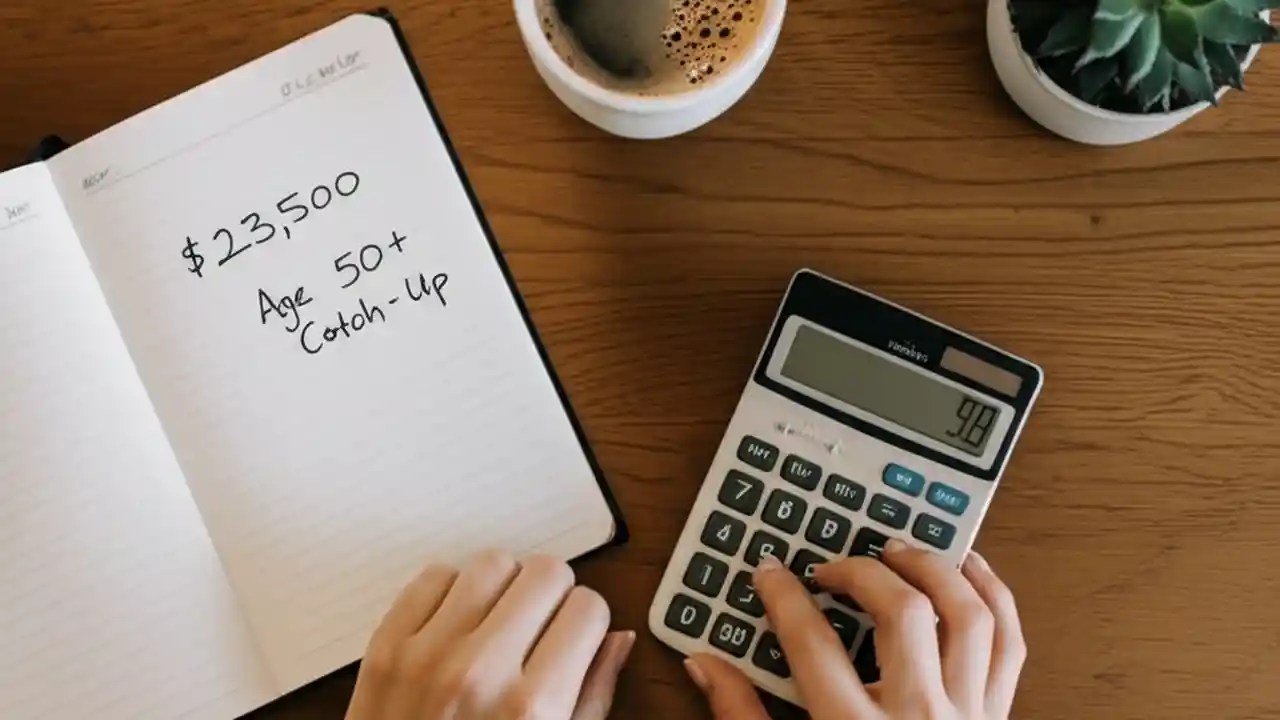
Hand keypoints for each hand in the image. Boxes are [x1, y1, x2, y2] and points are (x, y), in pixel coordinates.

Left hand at [346, 550, 633, 719]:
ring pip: (493, 563)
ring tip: (499, 619)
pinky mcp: (386, 646)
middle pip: (546, 573)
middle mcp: (482, 673)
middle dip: (554, 594)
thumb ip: (592, 697)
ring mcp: (428, 655)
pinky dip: (452, 591)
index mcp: (534, 708)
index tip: (578, 634)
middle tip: (543, 623)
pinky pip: (434, 576)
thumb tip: (618, 638)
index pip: (588, 609)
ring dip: (504, 585)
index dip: (588, 621)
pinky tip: (459, 623)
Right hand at [685, 542, 1025, 718]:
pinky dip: (993, 595)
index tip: (770, 572)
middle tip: (832, 567)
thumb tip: (704, 663)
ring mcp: (967, 715)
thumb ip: (741, 716)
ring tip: (899, 550)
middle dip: (863, 572)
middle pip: (903, 613)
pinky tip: (967, 568)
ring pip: (967, 616)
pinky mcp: (997, 716)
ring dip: (935, 569)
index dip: (785, 597)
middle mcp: (918, 717)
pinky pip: (1009, 642)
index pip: (813, 644)